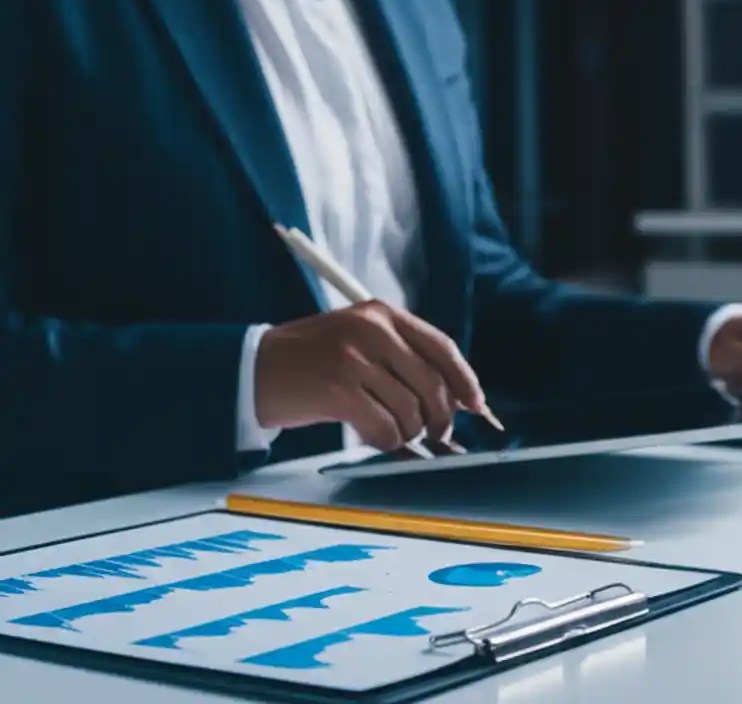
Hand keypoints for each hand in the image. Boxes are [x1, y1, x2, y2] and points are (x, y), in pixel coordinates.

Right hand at [255, 301, 487, 450]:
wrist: (253, 369)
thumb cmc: (312, 361)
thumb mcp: (359, 340)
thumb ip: (403, 358)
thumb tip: (457, 399)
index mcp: (381, 313)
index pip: (441, 347)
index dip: (464, 380)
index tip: (476, 404)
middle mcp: (371, 330)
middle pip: (433, 384)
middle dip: (440, 418)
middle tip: (435, 434)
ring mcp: (354, 359)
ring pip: (411, 411)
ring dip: (408, 432)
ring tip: (391, 430)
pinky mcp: (338, 390)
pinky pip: (385, 428)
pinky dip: (387, 442)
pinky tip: (373, 436)